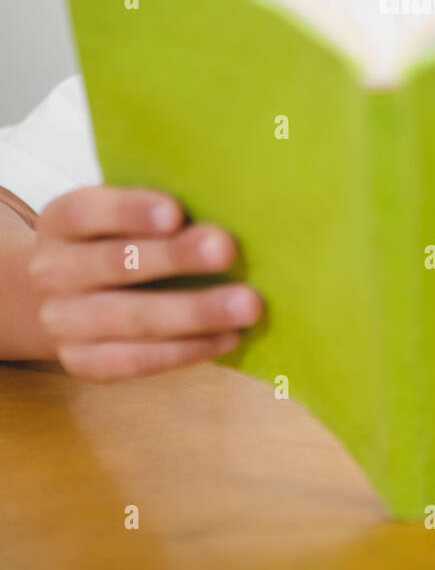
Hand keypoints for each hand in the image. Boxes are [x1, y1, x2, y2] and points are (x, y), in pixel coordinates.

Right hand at [28, 185, 262, 381]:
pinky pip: (138, 360)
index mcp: (60, 221)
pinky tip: (229, 336)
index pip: (87, 212)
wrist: (60, 297)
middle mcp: (52, 271)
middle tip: (226, 249)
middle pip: (115, 264)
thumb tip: (228, 207)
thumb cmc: (113, 242)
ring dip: (195, 312)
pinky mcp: (82, 362)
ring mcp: (62, 322)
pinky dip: (187, 349)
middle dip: (174, 258)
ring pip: (132, 319)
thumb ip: (157, 211)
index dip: (130, 211)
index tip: (176, 211)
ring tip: (247, 304)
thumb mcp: (114, 216)